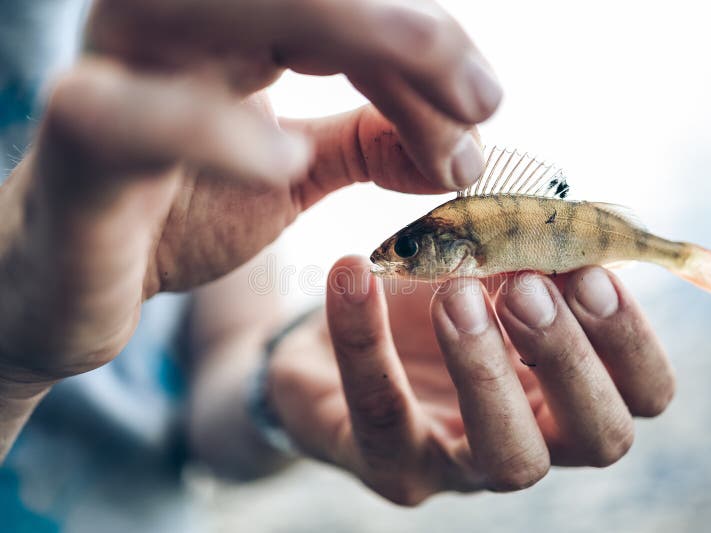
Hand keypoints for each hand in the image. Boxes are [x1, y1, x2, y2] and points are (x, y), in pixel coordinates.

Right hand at [0, 0, 498, 386]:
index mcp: (224, 26)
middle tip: (486, 97)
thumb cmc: (178, 212)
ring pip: (214, 12)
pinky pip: (138, 116)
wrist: (74, 281)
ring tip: (440, 119)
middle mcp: (168, 26)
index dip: (420, 42)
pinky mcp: (76, 143)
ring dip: (343, 41)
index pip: (334, 5)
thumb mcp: (289, 170)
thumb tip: (461, 147)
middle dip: (402, 32)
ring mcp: (114, 71)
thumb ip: (364, 143)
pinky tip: (284, 161)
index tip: (486, 99)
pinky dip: (216, 130)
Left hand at [268, 257, 674, 504]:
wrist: (326, 339)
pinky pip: (382, 410)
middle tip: (526, 287)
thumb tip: (556, 217)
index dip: (631, 336)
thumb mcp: (475, 265)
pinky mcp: (386, 462)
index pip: (643, 392)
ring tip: (456, 294)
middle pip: (601, 437)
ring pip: (512, 457)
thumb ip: (519, 246)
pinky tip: (352, 272)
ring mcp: (460, 465)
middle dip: (573, 356)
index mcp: (564, 388)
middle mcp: (530, 437)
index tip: (587, 270)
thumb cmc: (418, 303)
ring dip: (492, 368)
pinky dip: (366, 337)